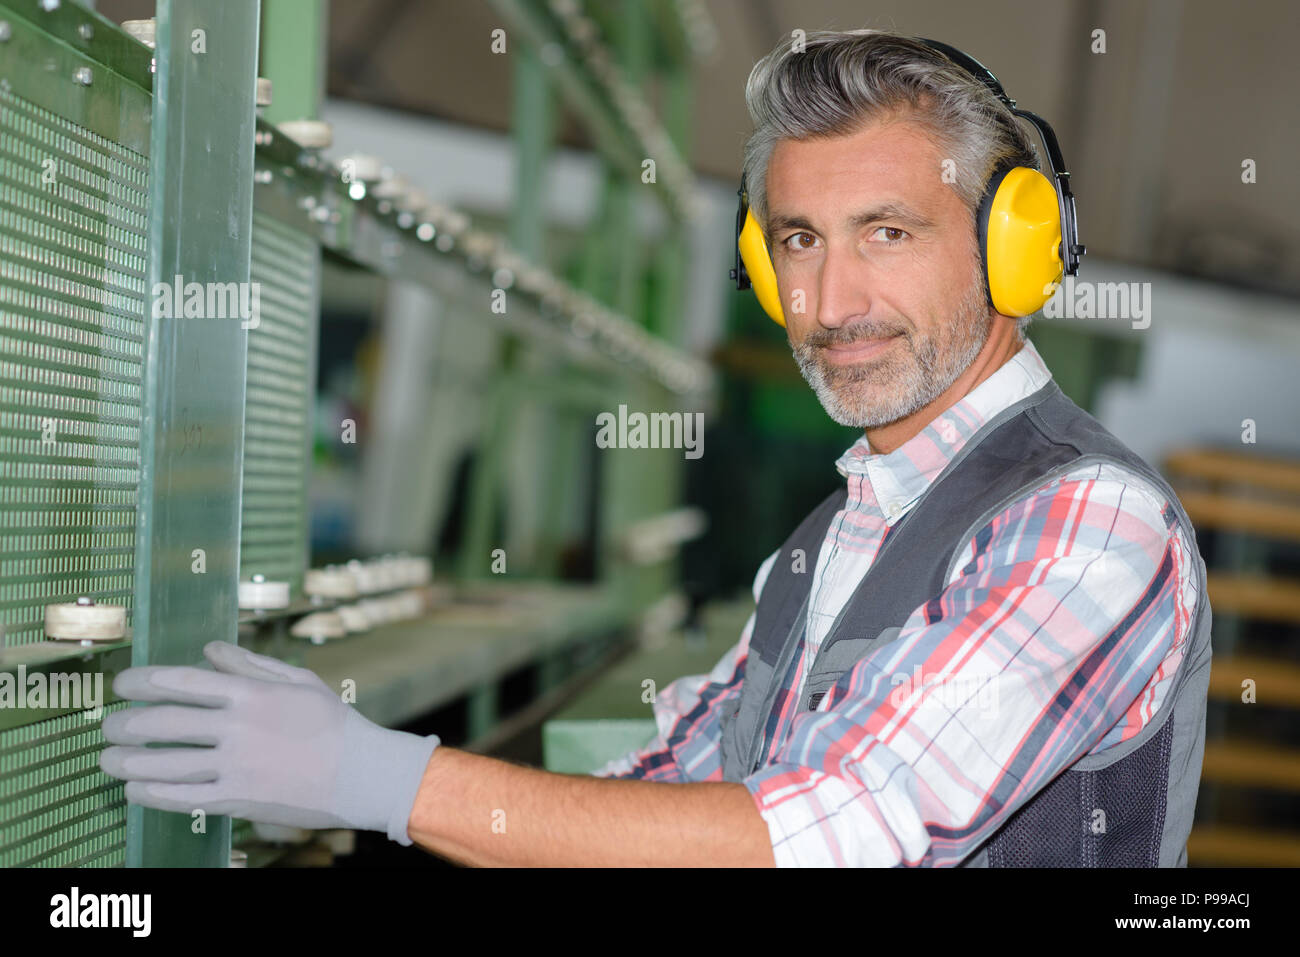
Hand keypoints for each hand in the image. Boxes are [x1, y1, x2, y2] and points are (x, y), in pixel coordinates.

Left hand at [99, 641, 439, 844]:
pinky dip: (151, 793)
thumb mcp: (298, 681)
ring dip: (127, 760)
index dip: (143, 680)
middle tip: (109, 724)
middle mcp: (238, 728)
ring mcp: (236, 766)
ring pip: (164, 763)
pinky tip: (134, 788)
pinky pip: (182, 797)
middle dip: (127, 722)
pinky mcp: (238, 799)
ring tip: (107, 759)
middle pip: (165, 722)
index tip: (122, 684)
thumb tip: (209, 649)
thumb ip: (250, 664)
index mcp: (252, 694)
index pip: (182, 681)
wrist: (361, 774)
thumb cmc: (334, 724)